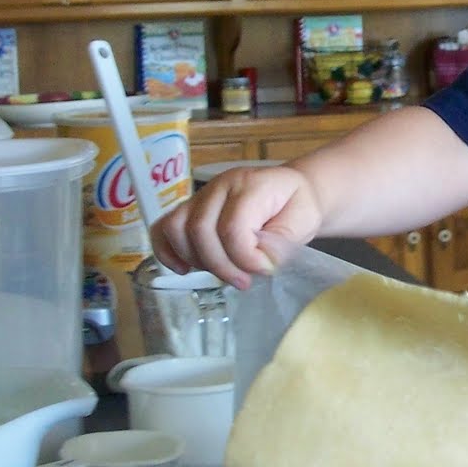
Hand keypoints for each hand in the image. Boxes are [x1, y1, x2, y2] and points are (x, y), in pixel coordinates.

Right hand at [151, 165, 324, 289]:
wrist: (290, 192)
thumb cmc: (297, 206)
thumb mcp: (304, 222)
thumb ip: (282, 242)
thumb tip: (260, 263)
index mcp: (251, 185)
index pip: (232, 227)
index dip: (245, 258)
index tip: (265, 270)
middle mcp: (220, 186)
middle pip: (200, 230)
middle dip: (221, 266)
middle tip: (244, 281)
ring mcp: (200, 196)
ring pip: (176, 229)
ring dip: (197, 261)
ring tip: (224, 273)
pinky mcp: (189, 209)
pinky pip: (163, 228)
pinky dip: (168, 252)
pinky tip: (186, 270)